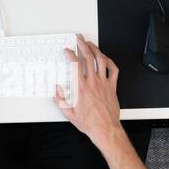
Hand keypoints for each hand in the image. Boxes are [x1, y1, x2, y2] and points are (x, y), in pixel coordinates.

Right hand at [55, 35, 125, 152]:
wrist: (105, 129)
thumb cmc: (89, 123)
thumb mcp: (68, 113)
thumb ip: (60, 99)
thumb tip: (55, 89)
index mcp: (81, 87)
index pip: (74, 64)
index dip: (70, 54)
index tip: (67, 51)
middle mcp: (93, 82)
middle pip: (88, 58)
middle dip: (82, 45)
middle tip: (79, 39)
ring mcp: (104, 83)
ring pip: (101, 60)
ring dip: (95, 49)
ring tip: (91, 44)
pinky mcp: (112, 87)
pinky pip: (113, 70)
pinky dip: (110, 62)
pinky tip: (106, 58)